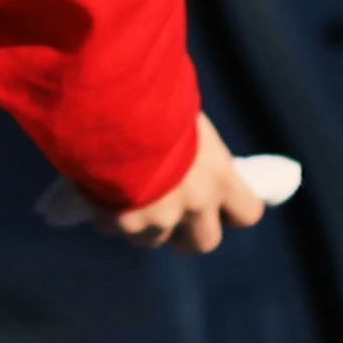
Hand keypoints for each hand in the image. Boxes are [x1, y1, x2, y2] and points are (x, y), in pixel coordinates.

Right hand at [99, 112, 268, 254]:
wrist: (114, 107)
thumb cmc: (152, 100)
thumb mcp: (186, 122)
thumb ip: (194, 152)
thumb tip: (190, 163)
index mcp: (219, 175)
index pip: (247, 213)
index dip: (232, 213)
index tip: (219, 205)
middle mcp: (196, 203)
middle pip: (203, 242)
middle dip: (186, 233)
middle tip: (170, 214)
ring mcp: (160, 217)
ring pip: (152, 239)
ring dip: (140, 224)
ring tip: (122, 196)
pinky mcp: (124, 221)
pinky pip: (112, 226)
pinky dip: (104, 214)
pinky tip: (95, 190)